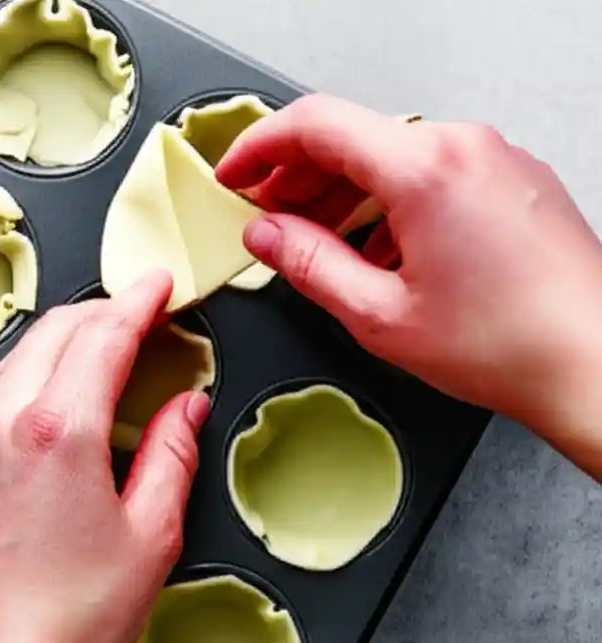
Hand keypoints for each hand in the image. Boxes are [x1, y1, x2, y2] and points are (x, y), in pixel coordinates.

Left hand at [0, 271, 210, 642]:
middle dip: (99, 311)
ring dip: (59, 345)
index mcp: (57, 431)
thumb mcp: (152, 534)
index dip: (137, 301)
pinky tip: (50, 410)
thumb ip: (173, 454)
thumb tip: (185, 409)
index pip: (103, 333)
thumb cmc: (74, 620)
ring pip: (14, 361)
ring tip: (99, 360)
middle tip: (136, 315)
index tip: (156, 285)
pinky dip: (24, 385)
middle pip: (53, 332)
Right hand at [217, 94, 601, 477]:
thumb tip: (266, 235)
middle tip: (263, 216)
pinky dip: (387, 199)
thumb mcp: (377, 315)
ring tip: (313, 240)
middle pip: (352, 136)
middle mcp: (463, 147)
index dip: (259, 147)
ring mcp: (494, 158)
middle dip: (296, 175)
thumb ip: (306, 264)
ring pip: (391, 154)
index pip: (315, 123)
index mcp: (424, 169)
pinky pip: (431, 170)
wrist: (597, 363)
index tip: (233, 174)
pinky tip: (374, 249)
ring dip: (340, 190)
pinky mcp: (513, 178)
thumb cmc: (509, 345)